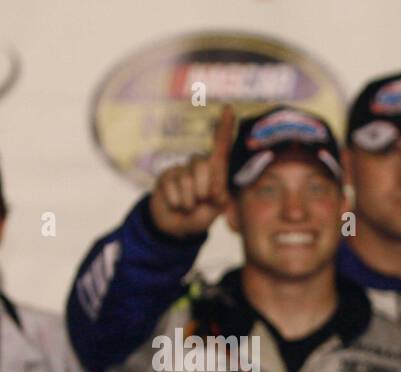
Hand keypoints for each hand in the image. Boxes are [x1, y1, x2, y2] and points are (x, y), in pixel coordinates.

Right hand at [148, 105, 234, 237]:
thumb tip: (218, 183)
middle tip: (201, 203)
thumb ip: (219, 196)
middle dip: (204, 188)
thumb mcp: (215, 210)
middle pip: (204, 165)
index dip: (224, 128)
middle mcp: (199, 166)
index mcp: (216, 173)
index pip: (221, 148)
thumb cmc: (200, 217)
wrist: (175, 228)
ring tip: (189, 206)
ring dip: (190, 199)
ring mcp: (182, 169)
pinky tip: (176, 204)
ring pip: (187, 177)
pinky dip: (177, 201)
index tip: (228, 108)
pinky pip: (172, 185)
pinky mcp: (166, 174)